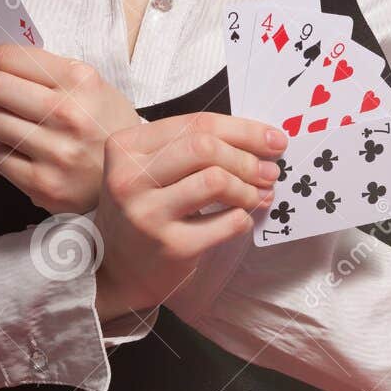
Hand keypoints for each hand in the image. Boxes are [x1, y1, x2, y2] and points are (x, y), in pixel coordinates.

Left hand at [0, 44, 140, 214]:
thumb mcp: (93, 86)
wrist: (140, 178)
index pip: (8, 58)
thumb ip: (47, 71)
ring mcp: (57, 151)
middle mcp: (69, 113)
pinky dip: (5, 153)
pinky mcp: (45, 184)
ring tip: (19, 129)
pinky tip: (28, 154)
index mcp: (80, 80)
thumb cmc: (106, 128)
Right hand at [92, 111, 287, 321]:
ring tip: (258, 195)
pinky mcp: (170, 245)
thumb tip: (260, 141)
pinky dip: (243, 218)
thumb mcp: (151, 168)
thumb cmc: (144, 208)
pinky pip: (225, 223)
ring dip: (248, 188)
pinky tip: (242, 219)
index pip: (195, 124)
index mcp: (126, 146)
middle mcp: (130, 177)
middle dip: (247, 158)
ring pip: (215, 181)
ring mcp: (147, 213)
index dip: (243, 130)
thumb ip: (192, 147)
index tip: (274, 139)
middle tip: (269, 172)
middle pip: (205, 148)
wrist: (117, 267)